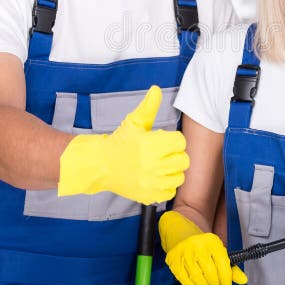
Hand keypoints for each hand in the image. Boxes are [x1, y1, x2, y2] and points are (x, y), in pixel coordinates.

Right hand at [57, 86, 189, 203]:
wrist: (101, 165)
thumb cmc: (120, 142)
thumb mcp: (134, 122)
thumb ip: (148, 107)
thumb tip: (156, 89)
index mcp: (151, 145)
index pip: (180, 142)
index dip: (173, 139)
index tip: (163, 140)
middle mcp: (153, 165)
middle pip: (183, 160)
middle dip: (175, 154)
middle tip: (163, 153)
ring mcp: (151, 182)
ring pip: (179, 177)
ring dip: (172, 170)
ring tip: (160, 165)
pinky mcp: (148, 196)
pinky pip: (170, 192)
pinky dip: (166, 185)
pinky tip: (156, 177)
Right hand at [160, 210, 246, 284]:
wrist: (181, 233)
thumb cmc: (203, 246)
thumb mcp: (218, 251)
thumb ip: (231, 267)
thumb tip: (244, 280)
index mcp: (212, 241)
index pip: (223, 264)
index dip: (226, 278)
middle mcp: (198, 245)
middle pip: (210, 273)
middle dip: (215, 282)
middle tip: (216, 283)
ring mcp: (184, 252)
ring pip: (197, 277)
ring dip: (204, 284)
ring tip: (207, 283)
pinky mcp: (174, 260)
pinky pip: (185, 279)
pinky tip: (197, 283)